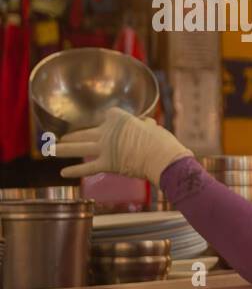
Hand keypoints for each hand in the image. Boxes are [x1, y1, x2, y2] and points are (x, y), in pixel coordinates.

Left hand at [56, 107, 192, 184]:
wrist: (165, 159)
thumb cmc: (163, 142)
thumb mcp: (154, 128)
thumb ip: (145, 125)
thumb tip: (146, 123)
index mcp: (121, 119)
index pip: (110, 115)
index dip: (111, 118)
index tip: (112, 121)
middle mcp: (108, 132)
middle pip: (86, 132)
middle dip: (73, 136)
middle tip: (62, 138)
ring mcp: (106, 148)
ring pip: (79, 148)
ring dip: (63, 149)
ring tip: (50, 150)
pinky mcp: (108, 164)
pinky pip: (88, 168)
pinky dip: (76, 171)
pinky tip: (63, 173)